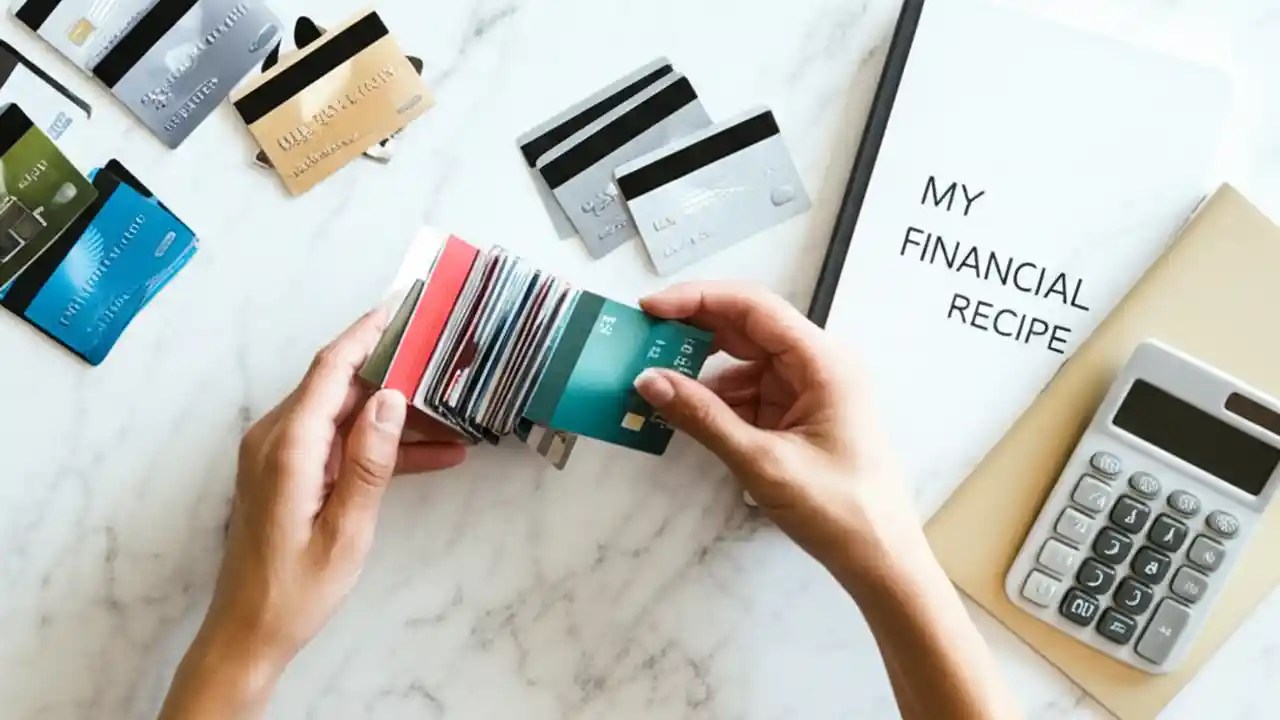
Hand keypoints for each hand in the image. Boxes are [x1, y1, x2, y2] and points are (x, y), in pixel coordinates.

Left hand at [161, 310, 466, 718]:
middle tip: (445, 351)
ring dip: (397, 412)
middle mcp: (276, 438)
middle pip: (341, 382)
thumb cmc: (296, 590)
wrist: (248, 632)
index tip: (405, 304)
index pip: (333, 368)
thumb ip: (371, 462)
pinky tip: (434, 453)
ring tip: (455, 411)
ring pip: (347, 412)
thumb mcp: (347, 530)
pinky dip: (380, 443)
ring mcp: (280, 453)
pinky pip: (340, 440)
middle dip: (395, 365)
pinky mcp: (289, 470)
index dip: (369, 331)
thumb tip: (392, 399)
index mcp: (288, 446)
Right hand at [634, 282, 918, 578]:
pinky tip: (687, 411)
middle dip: (693, 332)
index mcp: (825, 361)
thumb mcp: (763, 462)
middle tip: (643, 339)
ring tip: (657, 383)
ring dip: (702, 371)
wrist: (880, 557)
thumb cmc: (841, 510)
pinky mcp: (800, 413)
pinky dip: (718, 399)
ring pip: (744, 361)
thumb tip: (652, 381)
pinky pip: (751, 391)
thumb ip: (704, 418)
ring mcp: (810, 388)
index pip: (753, 307)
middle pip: (747, 327)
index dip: (698, 300)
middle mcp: (820, 364)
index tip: (651, 308)